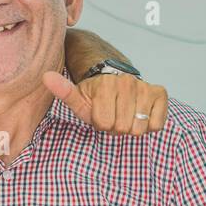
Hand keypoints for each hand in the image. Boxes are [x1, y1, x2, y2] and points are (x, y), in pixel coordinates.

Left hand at [43, 71, 167, 135]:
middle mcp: (128, 82)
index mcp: (106, 84)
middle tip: (113, 114)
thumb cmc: (95, 96)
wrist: (116, 82)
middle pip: (122, 128)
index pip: (105, 123)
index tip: (99, 114)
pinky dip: (149, 125)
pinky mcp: (160, 93)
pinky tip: (140, 114)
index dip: (100, 124)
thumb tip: (45, 76)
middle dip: (115, 127)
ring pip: (139, 128)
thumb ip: (62, 90)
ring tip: (125, 114)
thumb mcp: (77, 97)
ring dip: (131, 127)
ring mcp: (145, 87)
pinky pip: (157, 124)